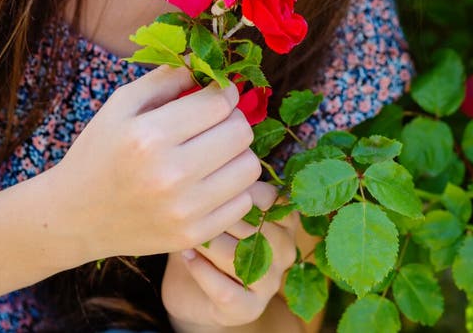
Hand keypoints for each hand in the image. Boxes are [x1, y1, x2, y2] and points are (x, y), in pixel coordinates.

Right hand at [47, 65, 260, 265]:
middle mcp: (171, 175)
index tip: (218, 92)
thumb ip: (165, 78)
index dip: (224, 91)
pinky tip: (210, 179)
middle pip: (240, 133)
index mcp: (150, 136)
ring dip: (237, 153)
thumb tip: (205, 63)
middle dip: (233, 119)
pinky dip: (233, 187)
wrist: (74, 217)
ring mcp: (185, 211)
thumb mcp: (121, 104)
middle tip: (216, 121)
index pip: (218, 103)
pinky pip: (243, 202)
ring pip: (249, 168)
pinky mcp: (193, 235)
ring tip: (215, 150)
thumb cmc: (98, 151)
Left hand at [161, 182, 298, 329]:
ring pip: (238, 257)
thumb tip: (214, 163)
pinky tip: (187, 257)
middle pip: (255, 227)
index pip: (272, 199)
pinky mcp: (249, 309)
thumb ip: (225, 187)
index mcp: (284, 220)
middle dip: (219, 216)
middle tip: (192, 209)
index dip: (241, 190)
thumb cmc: (206, 231)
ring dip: (207, 243)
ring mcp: (270, 283)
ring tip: (186, 233)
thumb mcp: (216, 204)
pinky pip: (225, 290)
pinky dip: (201, 271)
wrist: (191, 285)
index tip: (212, 184)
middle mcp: (285, 251)